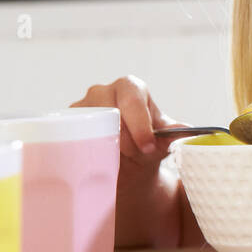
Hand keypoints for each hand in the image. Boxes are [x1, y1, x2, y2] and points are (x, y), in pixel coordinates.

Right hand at [70, 75, 190, 171]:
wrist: (128, 163)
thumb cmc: (148, 145)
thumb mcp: (163, 141)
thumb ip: (173, 135)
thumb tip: (186, 130)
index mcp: (131, 87)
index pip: (132, 98)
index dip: (140, 123)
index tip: (148, 146)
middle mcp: (103, 91)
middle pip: (109, 110)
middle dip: (125, 138)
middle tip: (135, 155)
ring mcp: (81, 106)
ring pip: (88, 124)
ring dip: (105, 144)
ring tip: (119, 158)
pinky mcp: (65, 124)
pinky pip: (70, 135)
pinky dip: (84, 149)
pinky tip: (95, 159)